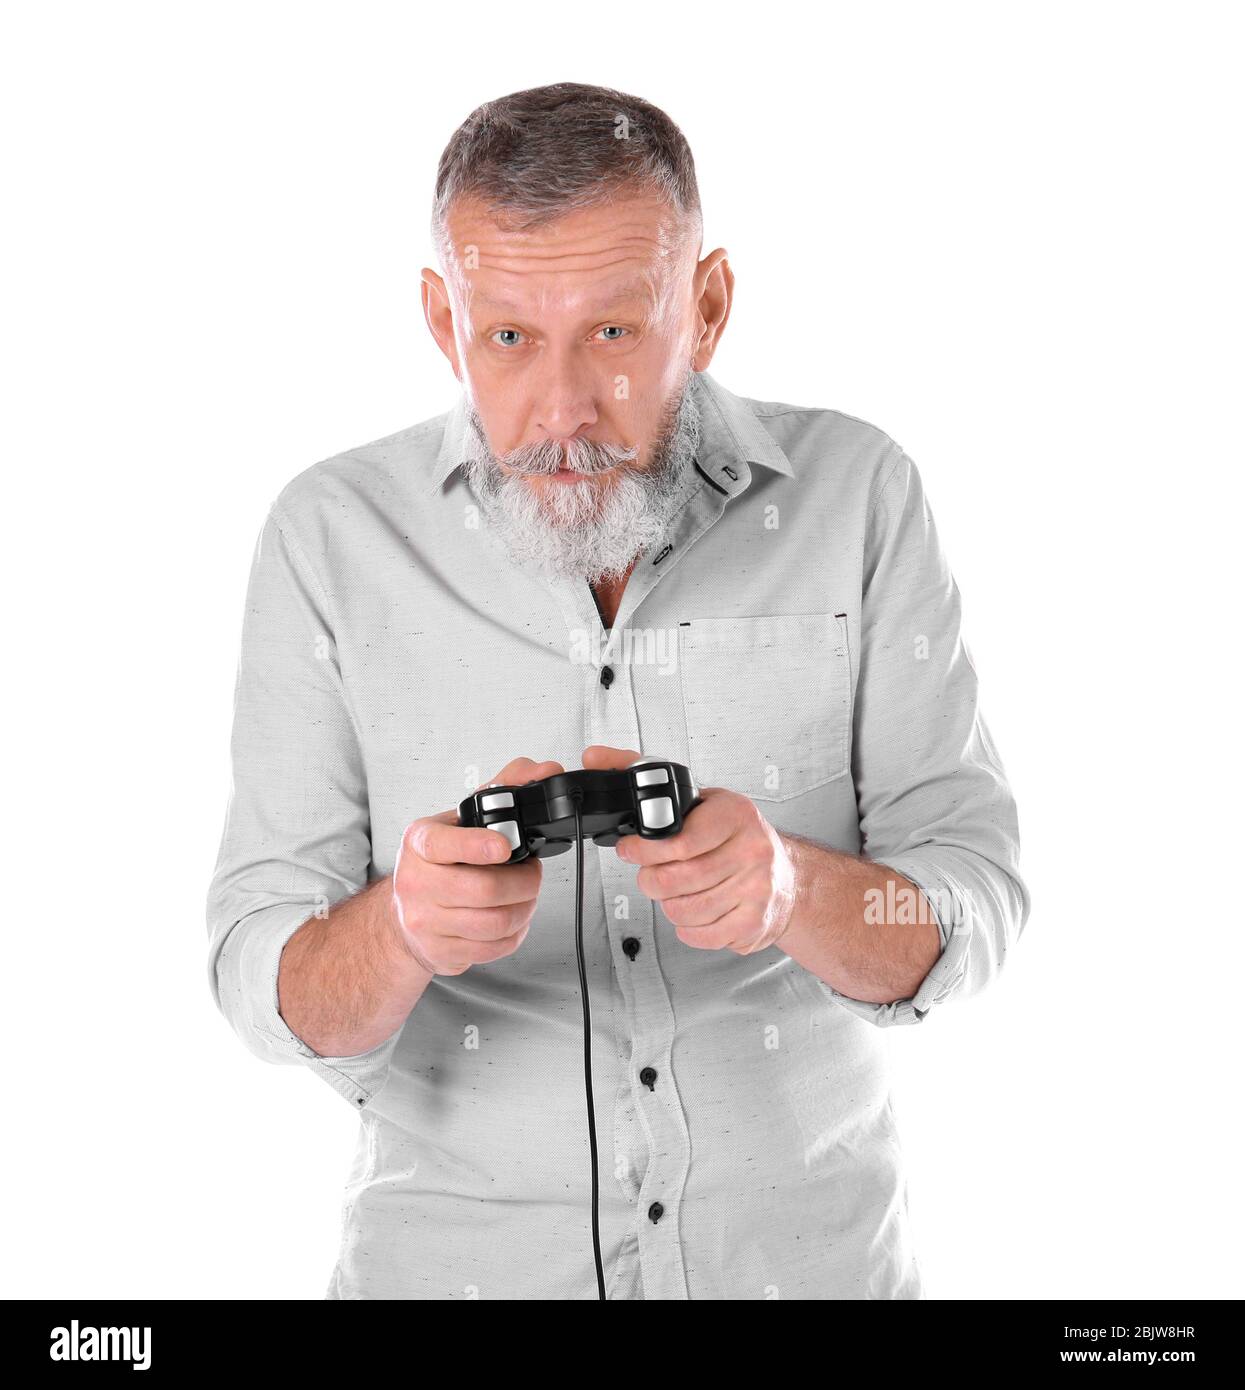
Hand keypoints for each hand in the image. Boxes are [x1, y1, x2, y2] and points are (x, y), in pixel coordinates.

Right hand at [391, 757, 564, 975]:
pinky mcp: (440, 952)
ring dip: (525, 907)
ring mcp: (425, 922)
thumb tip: (543, 769)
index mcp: (420, 843)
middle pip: (485, 890)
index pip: (443, 845)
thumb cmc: (441, 861)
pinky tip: (513, 917)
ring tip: (526, 893)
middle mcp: (415, 883)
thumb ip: (503, 788)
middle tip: (532, 872)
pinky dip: (515, 932)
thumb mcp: (461, 818)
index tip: (505, 847)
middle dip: (525, 881)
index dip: (478, 846)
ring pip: (495, 922)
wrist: (405, 913)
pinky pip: (494, 948)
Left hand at [582, 745, 796, 953]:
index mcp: (735, 814)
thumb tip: (595, 757)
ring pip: (683, 910)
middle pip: (675, 880)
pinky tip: (696, 908)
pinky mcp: (754, 922)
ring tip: (677, 889)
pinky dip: (688, 927)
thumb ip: (641, 773)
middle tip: (651, 872)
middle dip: (650, 880)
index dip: (643, 850)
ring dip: (669, 904)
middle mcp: (751, 850)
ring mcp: (756, 888)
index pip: (678, 841)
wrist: (788, 876)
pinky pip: (700, 934)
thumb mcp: (699, 797)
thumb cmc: (734, 835)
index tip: (629, 850)